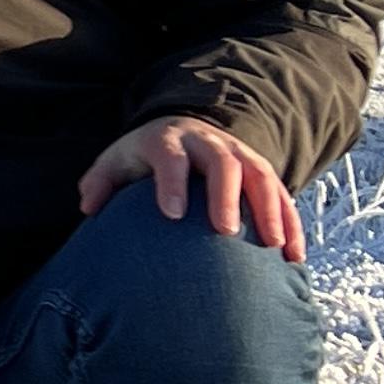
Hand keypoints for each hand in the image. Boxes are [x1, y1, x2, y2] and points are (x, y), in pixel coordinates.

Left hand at [78, 114, 304, 261]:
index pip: (170, 157)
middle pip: (223, 163)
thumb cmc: (144, 156)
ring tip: (274, 246)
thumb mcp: (117, 160)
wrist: (185, 128)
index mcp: (168, 140)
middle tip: (226, 231)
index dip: (171, 183)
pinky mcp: (262, 170)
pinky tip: (294, 255)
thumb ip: (100, 182)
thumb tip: (88, 208)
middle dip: (226, 195)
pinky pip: (282, 193)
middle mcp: (208, 143)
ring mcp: (240, 153)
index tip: (172, 214)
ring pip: (261, 176)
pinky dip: (291, 223)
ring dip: (270, 210)